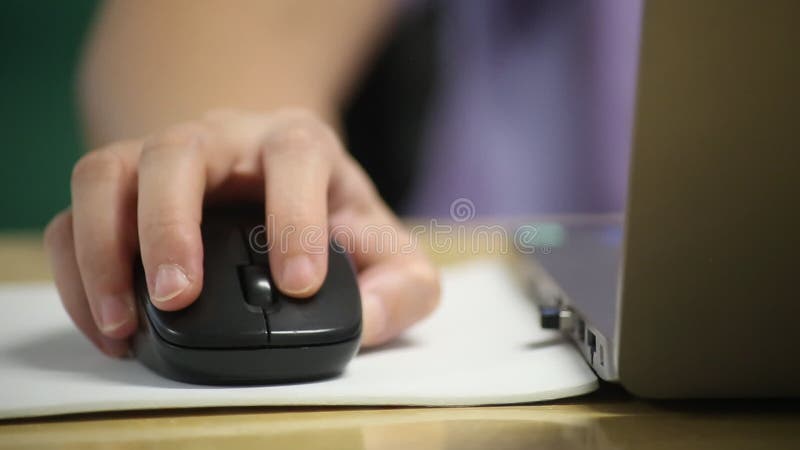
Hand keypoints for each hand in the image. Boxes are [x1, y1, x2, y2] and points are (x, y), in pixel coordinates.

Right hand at [44, 109, 439, 355]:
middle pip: (180, 153)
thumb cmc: (327, 218)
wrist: (269, 181)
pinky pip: (78, 213)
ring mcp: (163, 159)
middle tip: (180, 297)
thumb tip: (368, 317)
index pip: (296, 158)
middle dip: (171, 226)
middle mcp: (224, 140)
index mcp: (298, 146)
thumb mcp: (383, 251)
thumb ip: (398, 286)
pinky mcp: (122, 188)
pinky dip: (80, 269)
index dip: (295, 216)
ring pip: (110, 173)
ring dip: (107, 247)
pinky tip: (107, 322)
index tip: (298, 283)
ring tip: (126, 321)